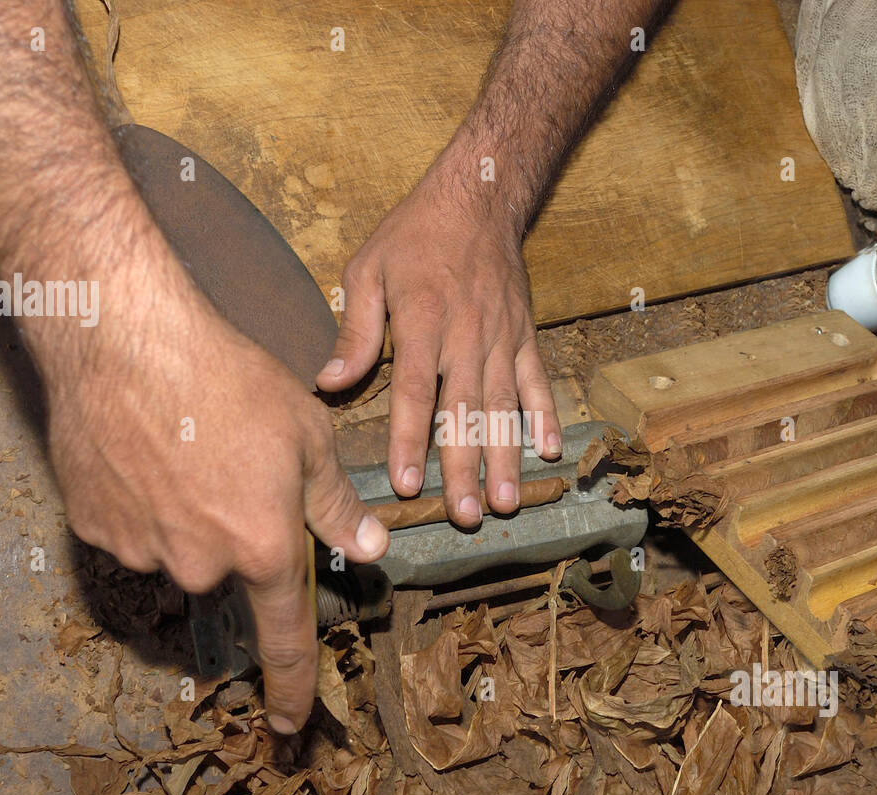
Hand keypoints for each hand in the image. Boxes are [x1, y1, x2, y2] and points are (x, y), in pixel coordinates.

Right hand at [46, 277, 387, 733]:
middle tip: (227, 467)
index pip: (285, 641)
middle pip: (226, 572)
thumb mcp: (307, 435)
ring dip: (184, 517)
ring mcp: (140, 550)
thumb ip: (337, 504)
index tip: (292, 725)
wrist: (126, 342)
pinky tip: (143, 454)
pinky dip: (140, 503)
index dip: (293, 689)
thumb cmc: (229, 379)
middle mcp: (200, 565)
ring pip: (175, 550)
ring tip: (183, 449)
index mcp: (262, 548)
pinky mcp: (94, 528)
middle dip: (233, 533)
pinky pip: (130, 532)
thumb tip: (369, 547)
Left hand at [316, 175, 561, 527]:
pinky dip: (544, 416)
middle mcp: (466, 335)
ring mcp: (501, 337)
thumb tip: (328, 384)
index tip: (407, 486)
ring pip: (504, 407)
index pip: (415, 393)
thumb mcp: (367, 271)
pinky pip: (537, 381)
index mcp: (422, 322)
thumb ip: (353, 333)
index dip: (409, 441)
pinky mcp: (524, 334)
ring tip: (507, 502)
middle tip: (467, 517)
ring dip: (507, 458)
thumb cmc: (413, 236)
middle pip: (465, 412)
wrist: (476, 196)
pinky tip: (548, 452)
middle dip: (466, 468)